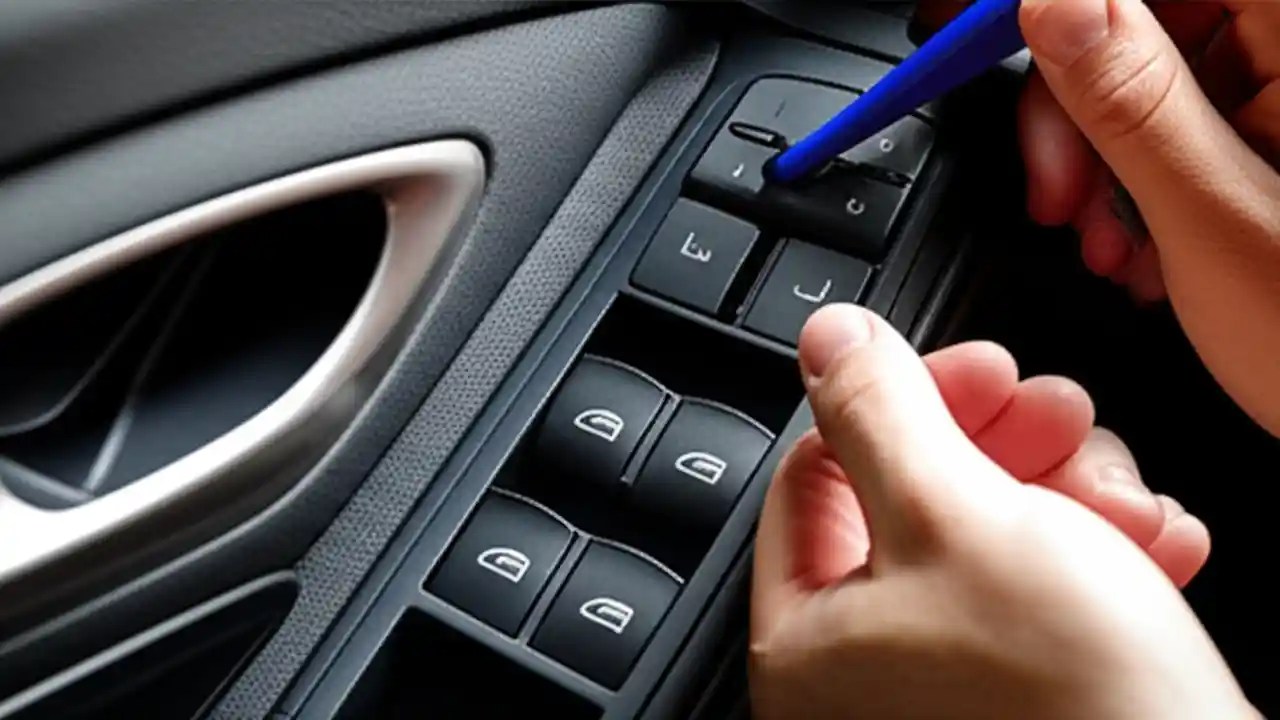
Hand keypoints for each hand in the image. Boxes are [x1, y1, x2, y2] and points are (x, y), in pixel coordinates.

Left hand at [750, 304, 1254, 719]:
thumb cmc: (1066, 702)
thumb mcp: (954, 516)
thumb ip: (879, 415)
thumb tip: (828, 340)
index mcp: (808, 639)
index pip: (823, 473)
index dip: (904, 402)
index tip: (979, 370)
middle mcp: (865, 674)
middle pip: (916, 500)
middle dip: (1004, 444)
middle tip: (1058, 415)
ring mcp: (949, 691)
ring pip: (996, 539)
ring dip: (1069, 495)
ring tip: (1122, 501)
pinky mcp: (1029, 699)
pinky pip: (1051, 598)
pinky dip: (1104, 558)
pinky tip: (1154, 545)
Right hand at [916, 0, 1279, 436]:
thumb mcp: (1215, 221)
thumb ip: (1128, 99)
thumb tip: (1055, 2)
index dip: (1051, 2)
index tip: (970, 27)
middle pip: (1145, 16)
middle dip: (1073, 103)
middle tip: (1056, 191)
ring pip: (1153, 73)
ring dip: (1100, 157)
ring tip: (1110, 245)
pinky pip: (1184, 119)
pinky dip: (1138, 178)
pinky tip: (1146, 244)